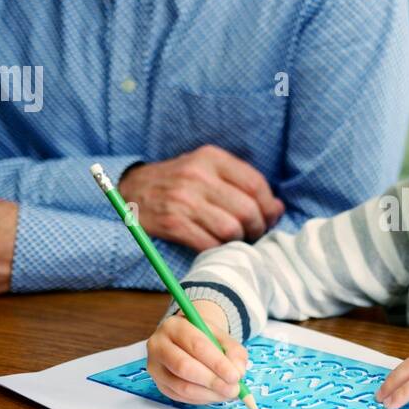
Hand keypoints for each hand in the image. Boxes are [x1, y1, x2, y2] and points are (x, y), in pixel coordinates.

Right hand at [119, 145, 284, 251]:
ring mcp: (183, 200)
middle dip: (257, 228)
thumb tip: (278, 208)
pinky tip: (216, 246)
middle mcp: (197, 175)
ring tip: (235, 240)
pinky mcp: (172, 223)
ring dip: (239, 241)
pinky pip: (209, 244)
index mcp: (211, 158)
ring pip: (231, 230)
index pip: (256, 184)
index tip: (270, 217)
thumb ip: (243, 183)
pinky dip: (219, 250)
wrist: (131, 189)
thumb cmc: (179, 182)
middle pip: (247, 210)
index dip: (269, 206)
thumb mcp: (208, 169)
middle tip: (253, 233)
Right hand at [145, 300, 249, 403]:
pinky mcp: (158, 384)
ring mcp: (155, 367)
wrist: (186, 340)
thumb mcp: (222, 337)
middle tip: (233, 389)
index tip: (235, 376)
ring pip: (181, 386)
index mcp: (175, 326)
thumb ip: (234, 352)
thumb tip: (238, 372)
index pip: (197, 345)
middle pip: (184, 367)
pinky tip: (214, 395)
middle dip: (212, 381)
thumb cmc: (204, 338)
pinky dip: (201, 399)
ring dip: (208, 394)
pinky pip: (180, 396)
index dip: (217, 363)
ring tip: (227, 393)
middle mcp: (159, 345)